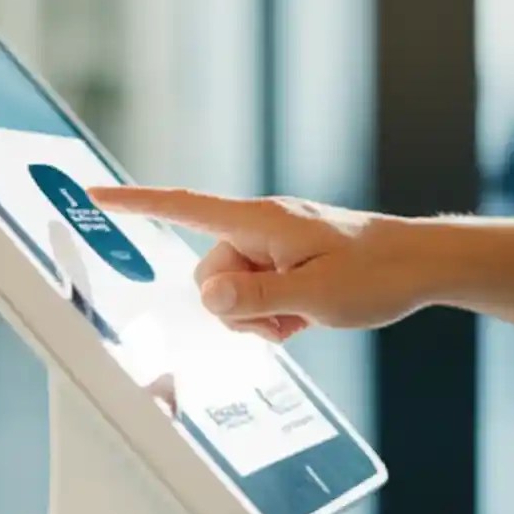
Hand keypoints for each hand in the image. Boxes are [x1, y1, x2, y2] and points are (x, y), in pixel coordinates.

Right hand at [88, 187, 427, 341]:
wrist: (420, 265)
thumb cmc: (374, 273)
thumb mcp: (314, 295)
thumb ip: (254, 297)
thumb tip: (205, 296)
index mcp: (258, 221)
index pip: (183, 206)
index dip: (135, 202)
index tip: (93, 194)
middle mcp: (258, 228)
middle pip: (208, 274)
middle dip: (234, 307)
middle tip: (283, 318)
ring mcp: (271, 247)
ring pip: (229, 292)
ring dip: (255, 316)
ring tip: (299, 318)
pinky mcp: (283, 264)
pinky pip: (252, 296)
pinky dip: (270, 314)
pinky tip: (302, 318)